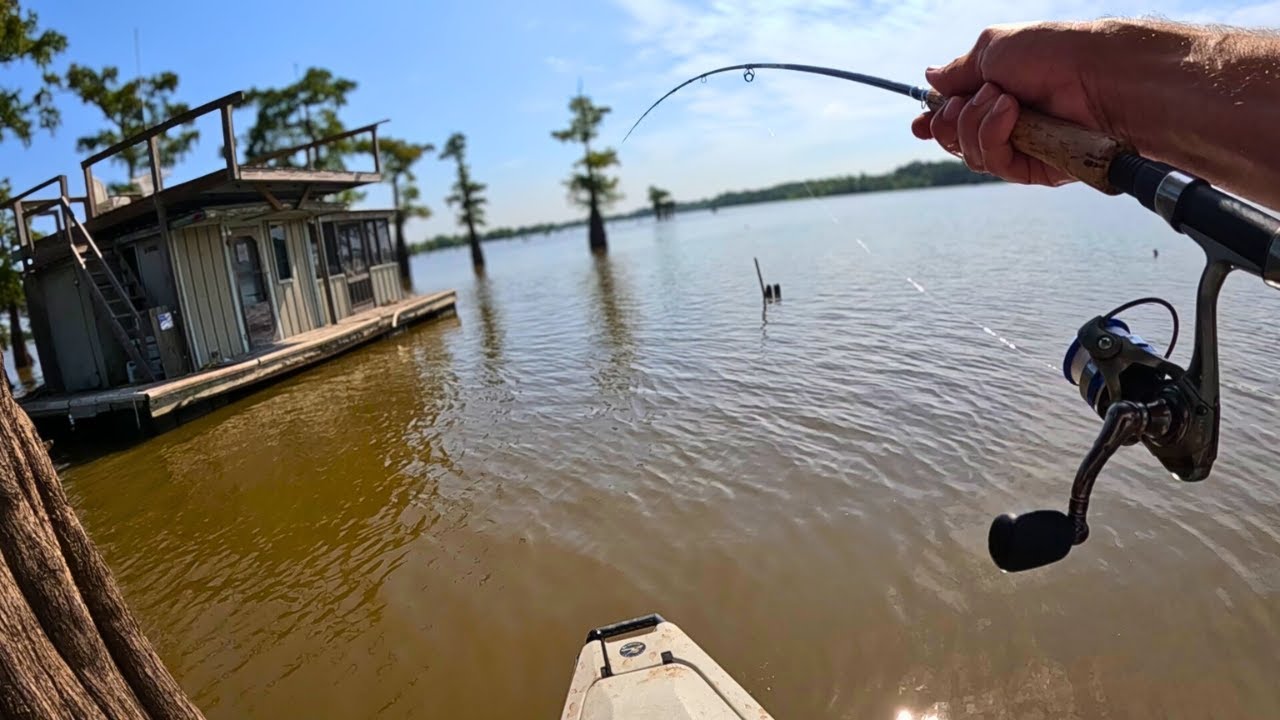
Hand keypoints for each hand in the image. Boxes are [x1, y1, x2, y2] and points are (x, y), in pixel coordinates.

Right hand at [911, 22, 1129, 185]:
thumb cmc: (1051, 53)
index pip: (956, 119)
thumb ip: (958, 70)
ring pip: (970, 155)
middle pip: (955, 142)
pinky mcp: (1034, 170)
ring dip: (975, 124)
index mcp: (995, 96)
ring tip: (1003, 99)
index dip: (934, 124)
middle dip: (950, 122)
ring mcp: (1021, 148)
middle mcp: (1006, 125)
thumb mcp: (993, 50)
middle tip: (962, 103)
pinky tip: (1011, 114)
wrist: (1094, 74)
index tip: (919, 125)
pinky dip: (994, 136)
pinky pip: (995, 165)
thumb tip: (929, 78)